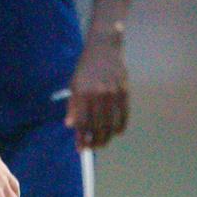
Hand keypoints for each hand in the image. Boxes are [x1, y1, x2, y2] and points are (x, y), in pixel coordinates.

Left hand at [65, 24, 130, 150]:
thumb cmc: (85, 69)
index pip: (82, 122)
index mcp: (82, 93)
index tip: (81, 148)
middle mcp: (98, 94)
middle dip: (95, 141)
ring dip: (107, 137)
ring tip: (102, 143)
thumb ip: (73, 106)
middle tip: (92, 148)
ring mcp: (113, 93)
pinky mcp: (124, 91)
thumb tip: (71, 125)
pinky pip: (124, 115)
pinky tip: (116, 132)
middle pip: (98, 126)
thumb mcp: (74, 85)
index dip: (81, 138)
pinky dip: (120, 127)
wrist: (103, 48)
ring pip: (112, 123)